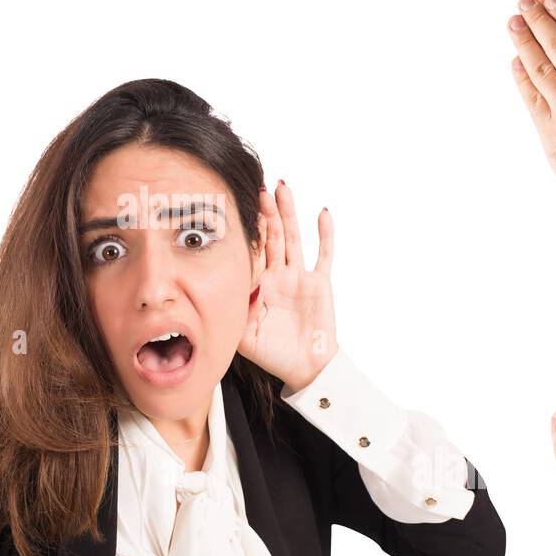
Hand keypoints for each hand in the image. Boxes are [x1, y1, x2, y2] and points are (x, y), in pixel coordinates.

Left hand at [236, 180, 336, 392]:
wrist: (303, 368)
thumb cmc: (272, 353)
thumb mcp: (243, 334)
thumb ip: (235, 313)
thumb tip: (230, 290)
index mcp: (257, 284)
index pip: (250, 251)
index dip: (246, 231)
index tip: (236, 207)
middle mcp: (277, 274)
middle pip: (271, 236)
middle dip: (265, 213)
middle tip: (259, 188)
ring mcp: (299, 276)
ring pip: (293, 238)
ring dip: (288, 213)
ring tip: (282, 188)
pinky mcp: (320, 282)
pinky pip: (324, 254)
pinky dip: (325, 234)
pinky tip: (323, 212)